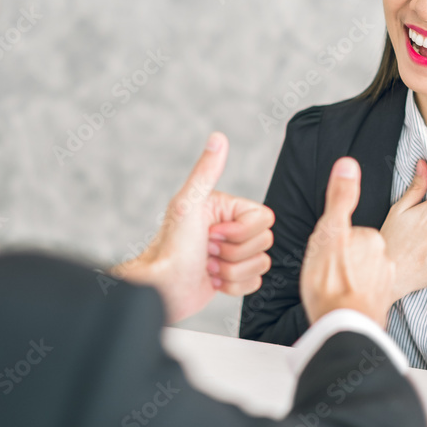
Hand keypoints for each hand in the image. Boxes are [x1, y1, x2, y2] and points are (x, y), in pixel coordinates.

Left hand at [116, 132, 274, 323]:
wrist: (161, 288)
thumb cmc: (171, 248)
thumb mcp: (187, 204)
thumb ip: (205, 172)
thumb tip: (218, 138)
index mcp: (225, 208)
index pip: (265, 218)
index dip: (241, 232)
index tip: (212, 233)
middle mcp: (230, 228)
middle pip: (265, 242)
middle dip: (234, 253)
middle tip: (207, 249)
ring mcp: (232, 252)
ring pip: (261, 264)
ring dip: (231, 271)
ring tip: (206, 264)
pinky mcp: (232, 275)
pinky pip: (254, 283)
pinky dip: (232, 286)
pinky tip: (210, 278)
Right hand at [300, 157, 395, 326]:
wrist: (341, 325)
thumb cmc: (330, 281)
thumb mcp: (330, 231)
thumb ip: (341, 198)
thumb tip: (348, 165)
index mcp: (371, 239)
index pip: (351, 233)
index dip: (335, 242)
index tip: (327, 253)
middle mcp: (383, 260)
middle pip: (357, 253)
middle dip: (344, 261)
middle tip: (327, 273)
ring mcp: (383, 284)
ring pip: (361, 275)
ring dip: (348, 281)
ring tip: (332, 290)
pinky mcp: (379, 306)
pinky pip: (364, 295)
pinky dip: (353, 298)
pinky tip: (340, 303)